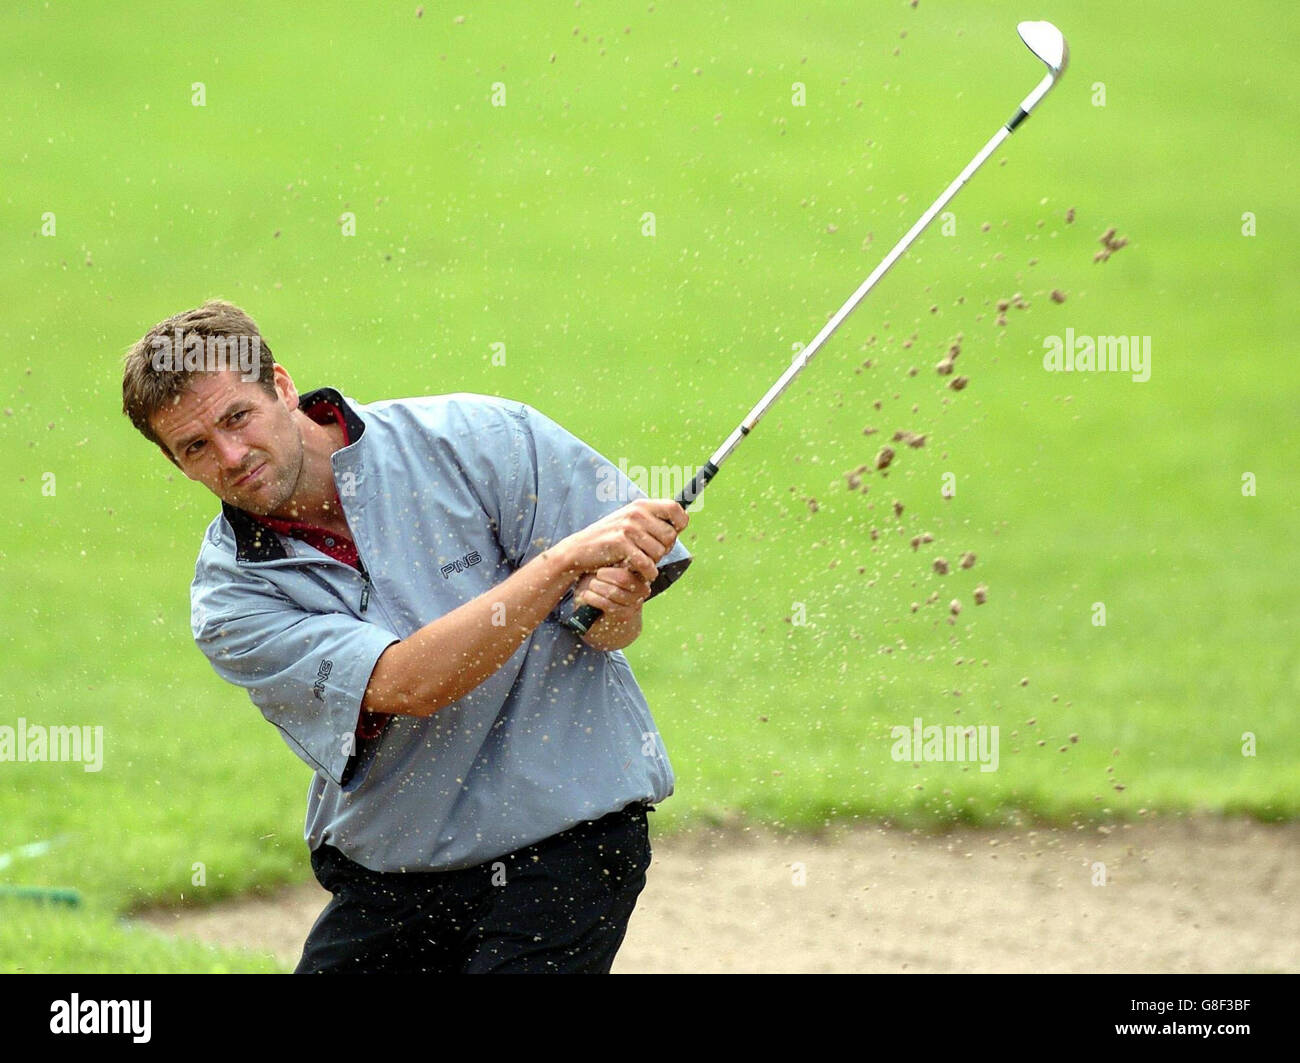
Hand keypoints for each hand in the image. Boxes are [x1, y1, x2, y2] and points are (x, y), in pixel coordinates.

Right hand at [557, 499, 687, 584]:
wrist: (580, 550)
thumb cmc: (610, 539)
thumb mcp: (630, 522)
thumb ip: (653, 520)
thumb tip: (684, 521)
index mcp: (641, 505)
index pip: (675, 508)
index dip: (681, 523)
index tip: (676, 533)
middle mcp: (636, 513)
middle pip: (670, 536)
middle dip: (665, 550)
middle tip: (651, 554)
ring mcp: (628, 527)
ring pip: (659, 552)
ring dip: (653, 562)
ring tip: (641, 562)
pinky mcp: (620, 543)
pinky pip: (646, 563)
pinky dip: (647, 572)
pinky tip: (641, 573)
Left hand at [574, 566, 653, 619]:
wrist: (596, 612)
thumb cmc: (598, 584)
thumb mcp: (604, 567)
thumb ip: (611, 558)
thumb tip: (610, 546)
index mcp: (640, 571)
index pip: (631, 563)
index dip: (612, 564)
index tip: (599, 565)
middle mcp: (642, 587)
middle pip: (623, 578)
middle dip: (603, 576)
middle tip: (595, 576)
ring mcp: (635, 602)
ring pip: (614, 591)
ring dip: (596, 588)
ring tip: (591, 586)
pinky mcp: (626, 615)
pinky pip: (608, 604)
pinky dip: (593, 598)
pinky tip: (586, 595)